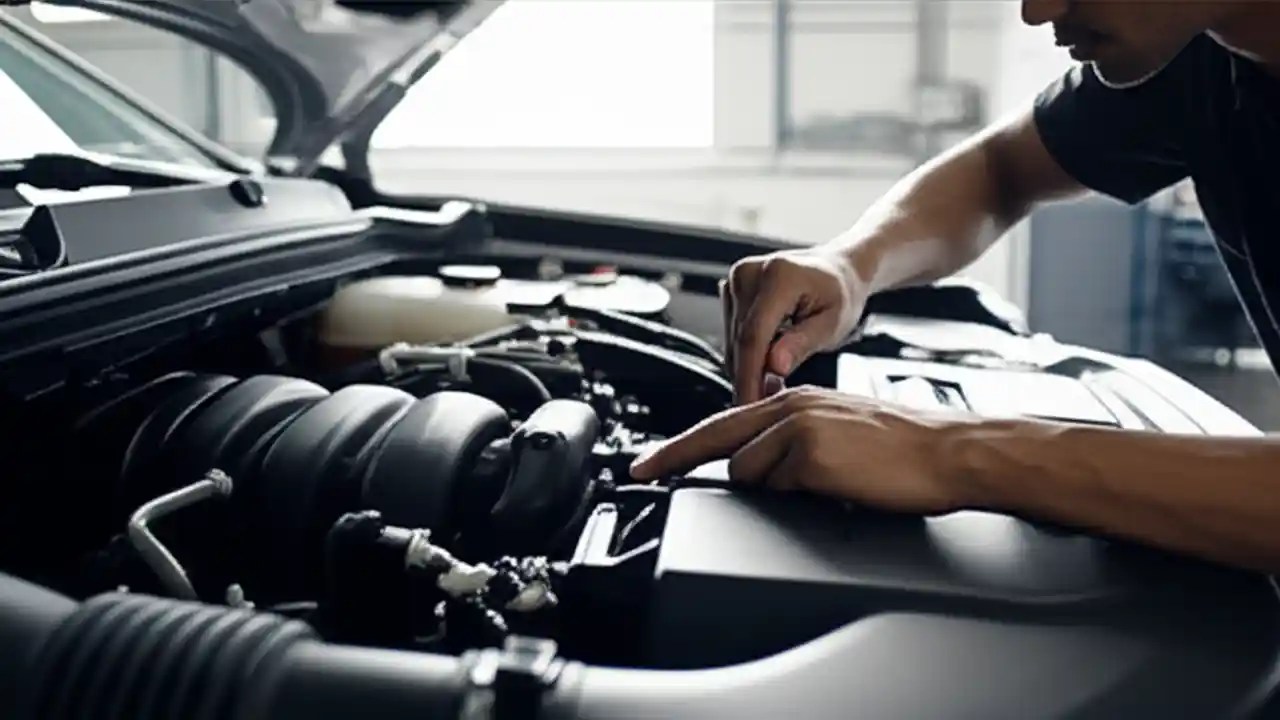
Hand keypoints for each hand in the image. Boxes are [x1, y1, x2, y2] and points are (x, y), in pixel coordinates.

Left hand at [629, 386, 975, 514]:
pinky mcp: (810, 454)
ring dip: (770, 488)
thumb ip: (791, 443)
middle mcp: (791, 405)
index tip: (644, 464)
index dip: (677, 446)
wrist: (949, 451)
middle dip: (674, 459)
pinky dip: (794, 497)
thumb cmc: (903, 449)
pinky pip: (775, 489)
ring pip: (746, 472)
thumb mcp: (838, 433)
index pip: (722, 423)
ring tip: (822, 483)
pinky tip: (832, 486)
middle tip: (642, 474)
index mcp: (796, 399)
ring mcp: (797, 428)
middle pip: (715, 440)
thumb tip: (756, 471)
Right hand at [721, 247, 867, 404]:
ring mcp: (737, 279)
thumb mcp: (833, 323)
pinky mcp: (731, 288)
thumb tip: (774, 366)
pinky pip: (732, 333)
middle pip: (739, 341)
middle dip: (750, 378)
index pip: (753, 336)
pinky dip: (748, 355)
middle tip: (770, 405)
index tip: (750, 407)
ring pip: (732, 341)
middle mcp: (751, 272)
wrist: (837, 270)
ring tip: (775, 383)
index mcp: (779, 276)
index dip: (749, 377)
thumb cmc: (840, 295)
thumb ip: (802, 344)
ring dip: (749, 368)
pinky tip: (769, 363)